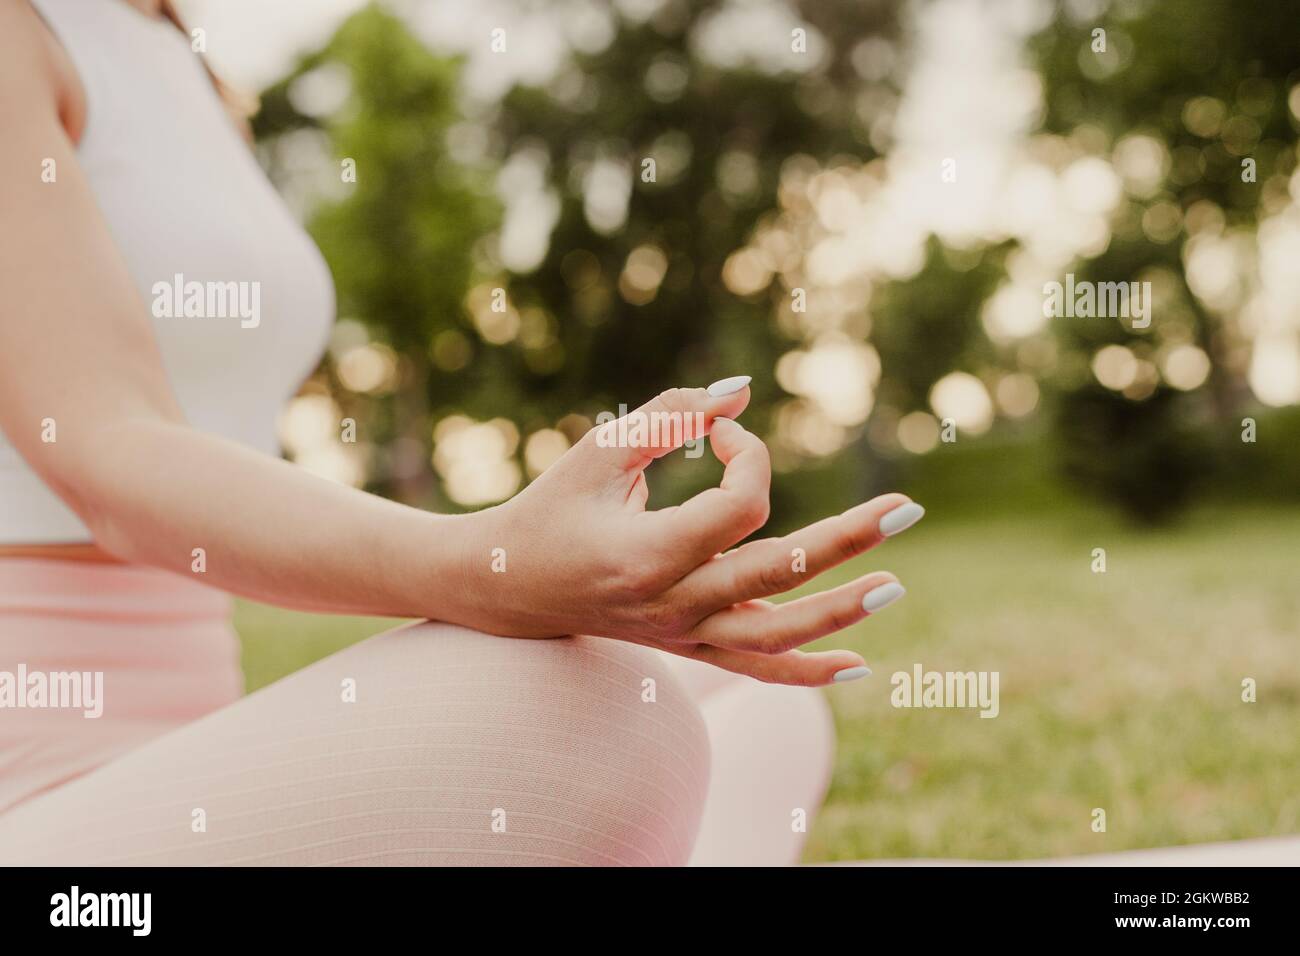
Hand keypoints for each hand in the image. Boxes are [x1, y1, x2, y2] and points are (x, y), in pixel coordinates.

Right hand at [457, 378, 924, 685]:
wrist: (508, 589)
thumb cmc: (552, 508)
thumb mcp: (599, 450)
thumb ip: (669, 414)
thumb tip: (741, 390)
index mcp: (647, 553)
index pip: (739, 507)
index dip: (749, 454)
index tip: (721, 430)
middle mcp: (671, 603)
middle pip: (777, 572)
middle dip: (848, 538)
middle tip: (908, 508)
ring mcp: (682, 634)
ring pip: (775, 633)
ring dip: (840, 611)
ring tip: (894, 585)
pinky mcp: (687, 648)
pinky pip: (755, 669)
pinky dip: (806, 671)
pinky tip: (857, 667)